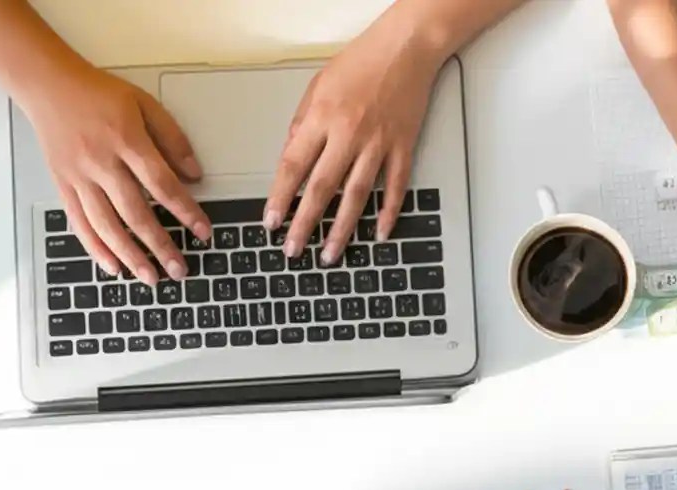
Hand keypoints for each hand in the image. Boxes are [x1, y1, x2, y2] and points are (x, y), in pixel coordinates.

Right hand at [22, 65, 209, 284]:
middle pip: (135, 212)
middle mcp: (101, 162)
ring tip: (151, 277)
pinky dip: (96, 248)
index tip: (203, 232)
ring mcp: (79, 177)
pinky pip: (79, 223)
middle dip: (160, 245)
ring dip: (130, 255)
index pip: (162, 184)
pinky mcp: (63, 185)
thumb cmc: (99, 94)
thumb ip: (172, 139)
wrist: (48, 85)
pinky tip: (113, 266)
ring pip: (106, 224)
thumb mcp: (144, 104)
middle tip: (180, 269)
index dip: (185, 211)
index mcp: (126, 141)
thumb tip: (195, 174)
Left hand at [264, 23, 442, 264]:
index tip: (272, 222)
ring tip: (330, 253)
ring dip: (343, 228)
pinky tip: (381, 232)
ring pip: (358, 195)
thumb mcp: (316, 87)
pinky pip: (396, 187)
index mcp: (322, 118)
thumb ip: (301, 125)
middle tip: (294, 250)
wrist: (405, 50)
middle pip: (322, 189)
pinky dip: (389, 212)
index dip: (280, 198)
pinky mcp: (403, 147)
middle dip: (305, 224)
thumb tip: (290, 160)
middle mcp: (349, 134)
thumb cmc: (360, 63)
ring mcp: (379, 144)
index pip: (294, 166)